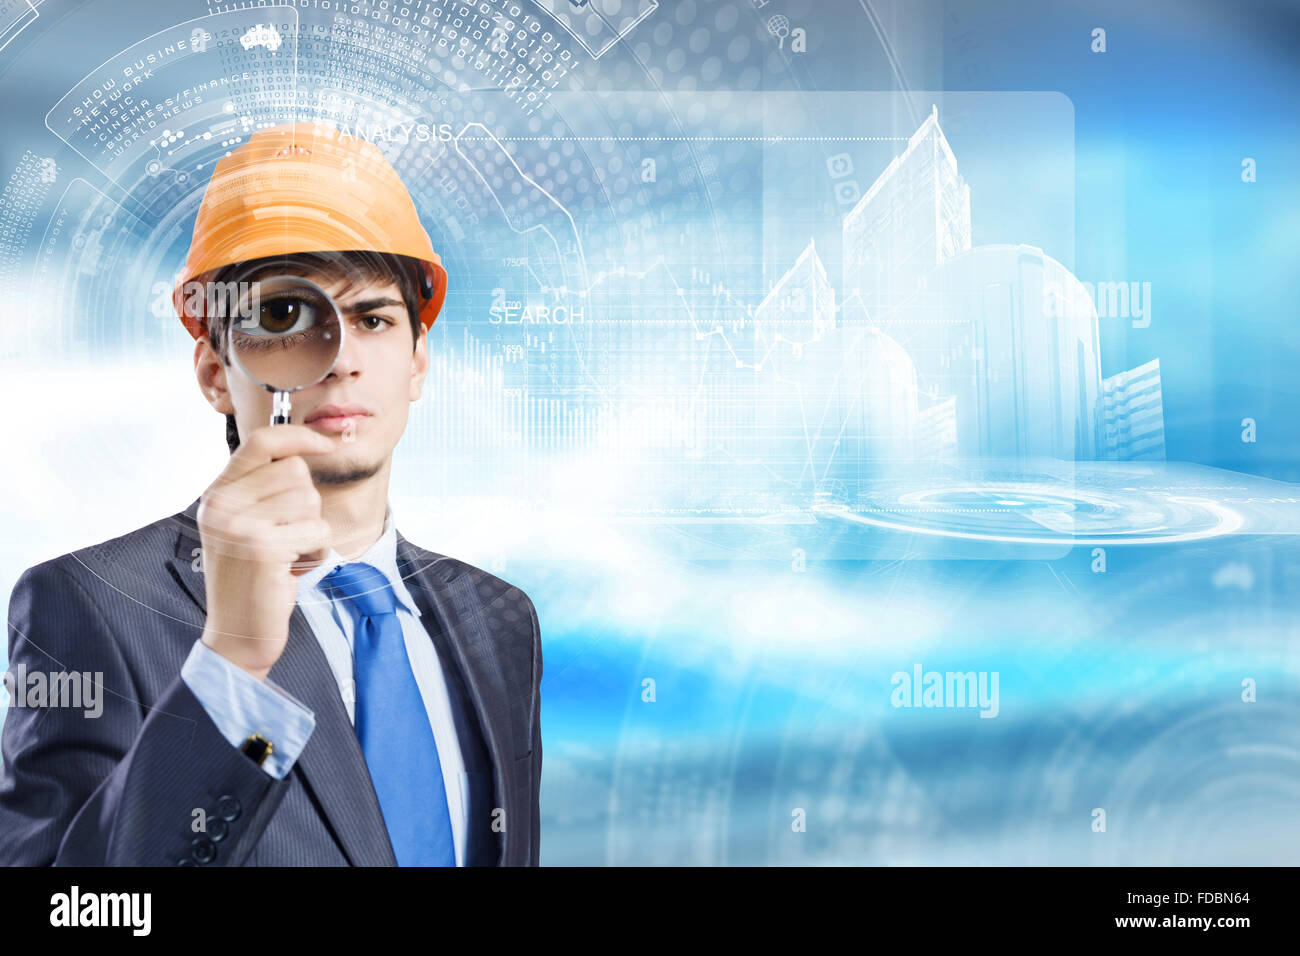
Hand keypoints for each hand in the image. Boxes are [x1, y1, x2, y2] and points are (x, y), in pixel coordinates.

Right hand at [196, 425, 334, 679]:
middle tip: (288, 535)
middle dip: (307, 503)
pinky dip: (318, 551)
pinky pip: (318, 529)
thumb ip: (263, 490)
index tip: (327, 444)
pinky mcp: (262, 546)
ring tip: (289, 553)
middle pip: (295, 470)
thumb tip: (306, 448)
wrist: (237, 634)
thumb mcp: (246, 526)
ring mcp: (239, 524)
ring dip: (313, 529)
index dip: (300, 435)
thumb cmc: (252, 578)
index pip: (261, 441)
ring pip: (310, 499)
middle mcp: (222, 504)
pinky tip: (294, 568)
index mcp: (218, 493)